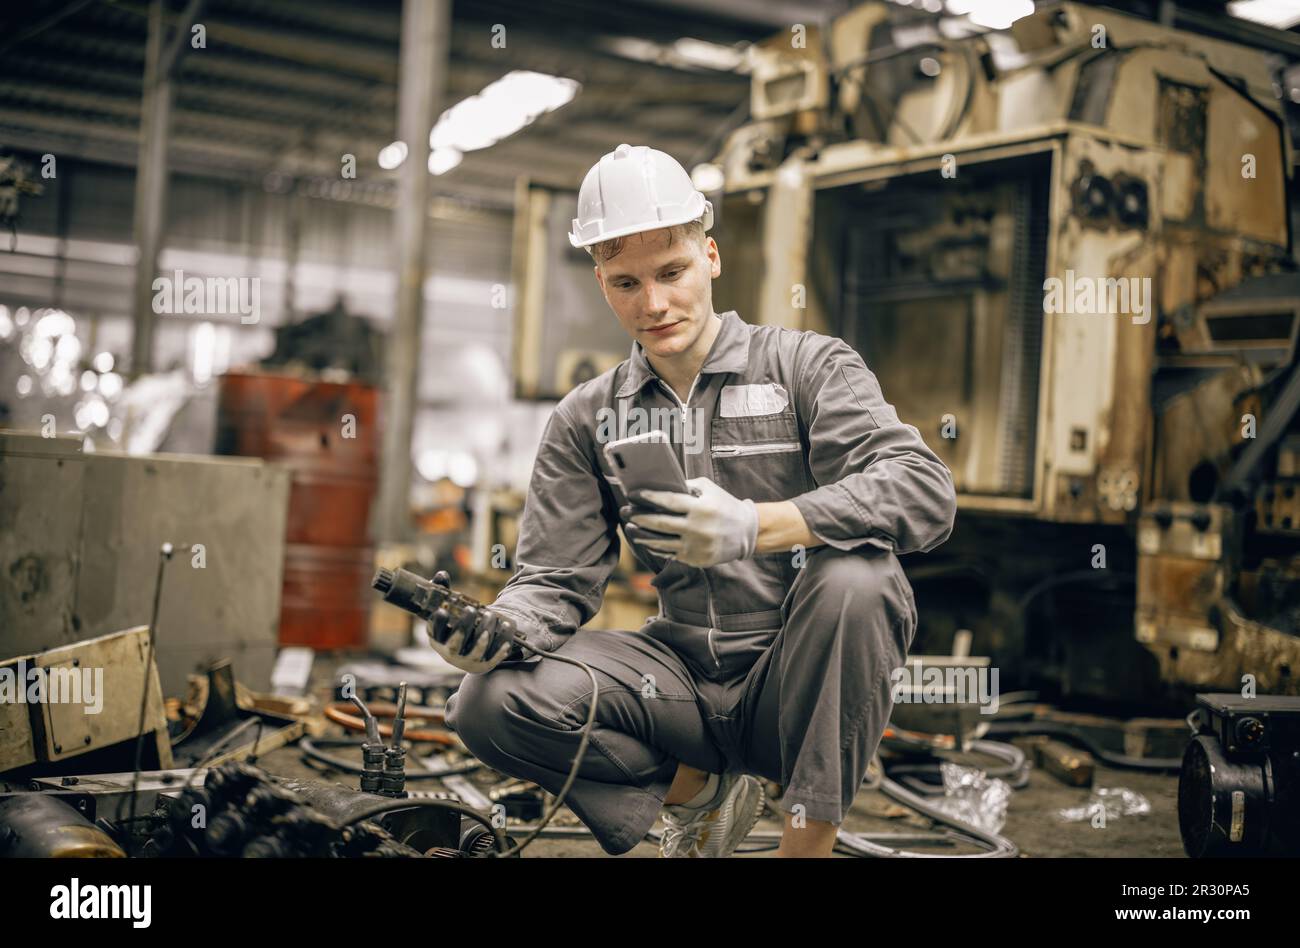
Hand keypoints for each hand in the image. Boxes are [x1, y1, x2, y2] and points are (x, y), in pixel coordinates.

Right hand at [426, 571, 519, 673]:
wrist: (466, 652)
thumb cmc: (455, 624)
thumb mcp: (447, 610)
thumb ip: (443, 591)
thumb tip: (442, 575)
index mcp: (437, 638)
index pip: (435, 631)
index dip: (438, 622)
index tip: (443, 611)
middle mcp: (449, 652)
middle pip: (455, 644)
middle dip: (464, 626)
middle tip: (472, 610)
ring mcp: (466, 661)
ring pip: (476, 651)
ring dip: (485, 635)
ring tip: (492, 617)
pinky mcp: (483, 665)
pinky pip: (493, 658)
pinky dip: (501, 647)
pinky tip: (506, 631)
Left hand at [622, 476, 758, 567]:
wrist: (747, 532)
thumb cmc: (724, 505)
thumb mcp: (709, 489)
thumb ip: (686, 487)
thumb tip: (659, 485)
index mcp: (701, 507)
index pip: (668, 501)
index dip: (648, 498)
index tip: (632, 494)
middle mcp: (698, 528)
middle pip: (660, 523)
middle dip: (639, 517)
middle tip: (625, 512)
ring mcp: (696, 546)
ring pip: (661, 542)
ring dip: (642, 535)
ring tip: (631, 528)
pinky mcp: (696, 559)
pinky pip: (670, 554)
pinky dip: (656, 547)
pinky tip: (646, 541)